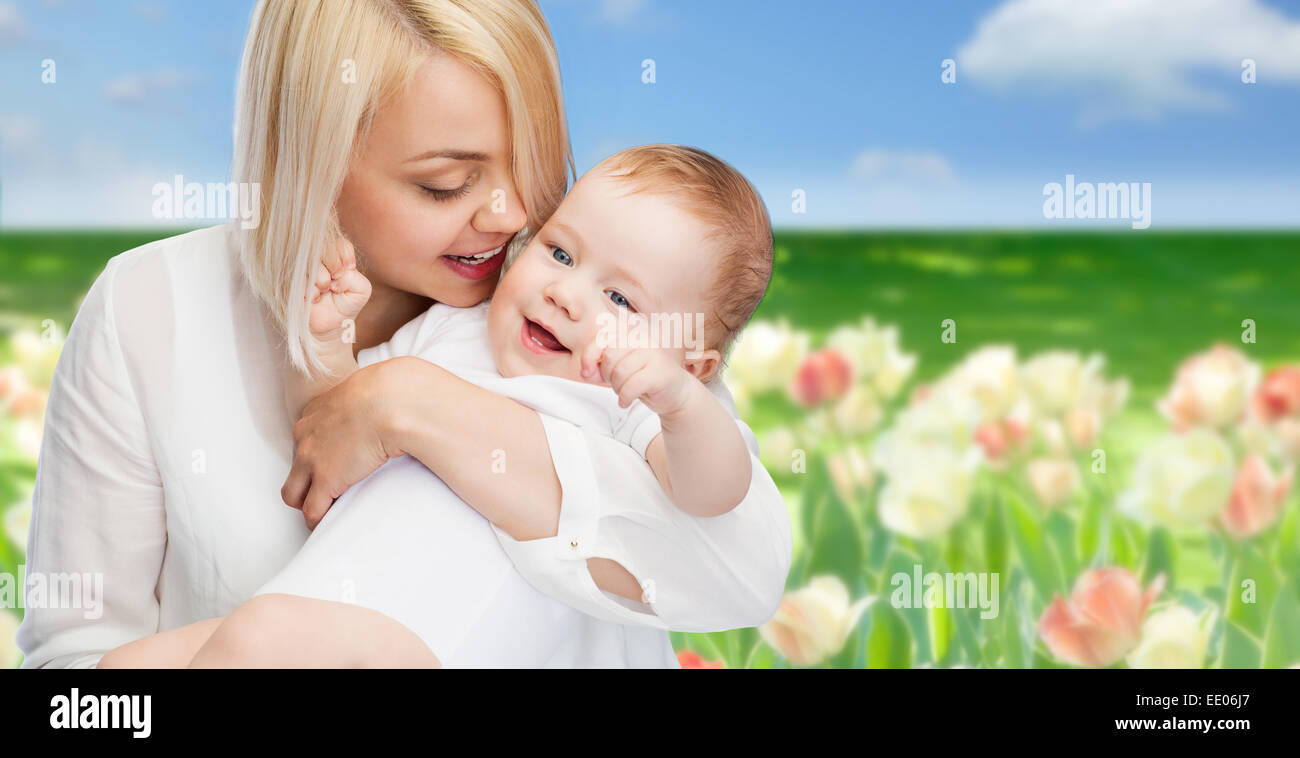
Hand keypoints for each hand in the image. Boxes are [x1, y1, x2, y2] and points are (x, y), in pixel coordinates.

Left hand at [281, 360, 403, 529]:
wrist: (391, 402)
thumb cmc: (390, 392)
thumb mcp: (368, 388)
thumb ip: (366, 398)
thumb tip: (386, 398)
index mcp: (315, 412)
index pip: (304, 440)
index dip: (316, 455)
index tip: (332, 462)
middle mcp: (305, 436)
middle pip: (294, 466)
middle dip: (305, 480)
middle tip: (324, 488)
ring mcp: (312, 460)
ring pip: (293, 492)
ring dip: (306, 502)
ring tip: (322, 510)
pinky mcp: (326, 481)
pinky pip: (312, 510)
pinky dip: (317, 519)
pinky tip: (326, 523)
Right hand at [308, 236, 371, 339]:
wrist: (329, 325)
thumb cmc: (346, 304)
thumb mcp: (361, 291)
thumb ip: (355, 278)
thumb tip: (338, 276)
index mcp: (338, 256)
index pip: (340, 244)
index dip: (344, 256)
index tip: (349, 269)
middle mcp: (319, 258)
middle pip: (323, 248)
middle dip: (333, 267)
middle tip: (335, 283)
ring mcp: (304, 268)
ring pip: (311, 263)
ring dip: (321, 280)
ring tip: (324, 292)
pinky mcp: (292, 280)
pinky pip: (299, 279)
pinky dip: (310, 291)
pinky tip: (314, 298)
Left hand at [579, 328, 692, 416]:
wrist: (675, 394)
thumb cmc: (644, 380)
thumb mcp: (615, 372)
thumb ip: (597, 369)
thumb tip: (586, 371)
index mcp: (631, 334)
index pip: (602, 338)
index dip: (589, 356)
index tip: (586, 372)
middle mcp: (644, 339)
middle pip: (610, 356)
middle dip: (607, 375)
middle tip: (616, 384)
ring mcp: (654, 355)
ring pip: (620, 372)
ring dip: (617, 388)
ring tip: (624, 392)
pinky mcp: (661, 373)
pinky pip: (632, 386)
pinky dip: (624, 398)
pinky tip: (626, 401)